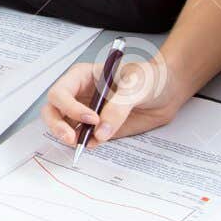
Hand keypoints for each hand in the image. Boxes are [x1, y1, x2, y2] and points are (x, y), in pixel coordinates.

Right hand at [41, 55, 180, 149]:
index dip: (70, 107)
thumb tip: (101, 131)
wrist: (167, 91)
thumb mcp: (135, 86)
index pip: (61, 92)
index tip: (91, 118)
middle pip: (52, 111)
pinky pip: (84, 138)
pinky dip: (86, 143)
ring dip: (69, 137)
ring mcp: (86, 112)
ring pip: (63, 126)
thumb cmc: (149, 77)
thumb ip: (118, 108)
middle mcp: (79, 95)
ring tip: (83, 144)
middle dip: (57, 125)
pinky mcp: (97, 128)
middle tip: (71, 139)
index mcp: (81, 77)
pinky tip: (96, 143)